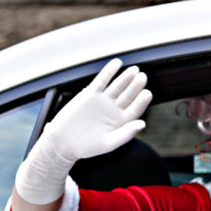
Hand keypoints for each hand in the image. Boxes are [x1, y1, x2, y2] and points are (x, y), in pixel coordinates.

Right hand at [13, 59, 151, 207]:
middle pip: (128, 95)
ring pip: (117, 86)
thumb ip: (126, 134)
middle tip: (142, 77)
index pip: (135, 109)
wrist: (63, 142)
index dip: (141, 101)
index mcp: (122, 121)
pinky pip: (101, 81)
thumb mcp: (108, 143)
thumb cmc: (87, 146)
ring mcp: (103, 101)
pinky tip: (117, 63)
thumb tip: (142, 124)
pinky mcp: (90, 94)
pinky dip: (108, 72)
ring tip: (134, 70)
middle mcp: (115, 109)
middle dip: (135, 86)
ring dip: (125, 77)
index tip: (147, 93)